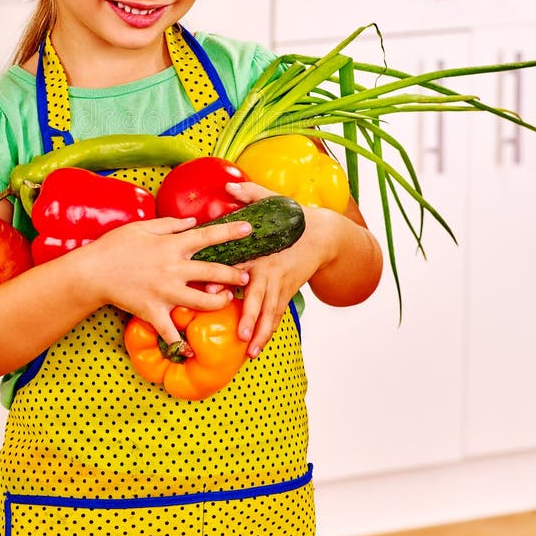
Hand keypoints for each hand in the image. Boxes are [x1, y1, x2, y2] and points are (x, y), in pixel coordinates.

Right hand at [82, 215, 251, 344]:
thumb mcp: (142, 227)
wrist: (92, 272)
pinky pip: (172, 333)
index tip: (249, 229)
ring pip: (203, 302)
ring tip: (226, 300)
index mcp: (172, 245)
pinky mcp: (154, 312)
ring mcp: (165, 293)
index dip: (230, 232)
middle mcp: (173, 269)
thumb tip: (192, 221)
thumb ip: (170, 224)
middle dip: (234, 275)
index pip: (207, 236)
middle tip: (246, 277)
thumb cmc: (115, 246)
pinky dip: (182, 344)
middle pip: (214, 272)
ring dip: (219, 302)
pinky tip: (192, 352)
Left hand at [224, 181, 335, 357]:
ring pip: (270, 312)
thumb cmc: (293, 218)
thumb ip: (250, 194)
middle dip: (249, 315)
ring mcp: (281, 284)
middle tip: (238, 333)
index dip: (226, 277)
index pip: (241, 263)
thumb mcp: (273, 201)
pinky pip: (276, 316)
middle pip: (259, 295)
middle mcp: (271, 270)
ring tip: (249, 350)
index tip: (212, 290)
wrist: (324, 236)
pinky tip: (256, 349)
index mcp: (262, 248)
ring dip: (260, 331)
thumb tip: (229, 185)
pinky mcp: (287, 293)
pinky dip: (267, 332)